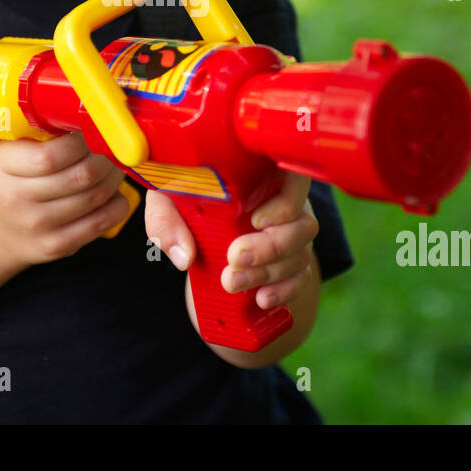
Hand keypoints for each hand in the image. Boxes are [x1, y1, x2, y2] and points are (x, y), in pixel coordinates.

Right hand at [0, 132, 130, 266]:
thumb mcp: (0, 146)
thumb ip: (31, 127)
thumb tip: (80, 103)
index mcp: (0, 167)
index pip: (50, 156)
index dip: (81, 140)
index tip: (90, 127)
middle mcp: (16, 200)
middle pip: (80, 176)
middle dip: (105, 155)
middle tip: (110, 143)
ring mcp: (38, 227)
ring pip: (95, 197)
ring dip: (114, 175)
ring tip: (113, 162)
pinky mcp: (56, 246)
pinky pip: (101, 223)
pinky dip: (116, 203)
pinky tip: (112, 191)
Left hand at [145, 172, 318, 310]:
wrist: (192, 222)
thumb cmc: (184, 194)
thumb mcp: (168, 196)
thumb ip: (167, 218)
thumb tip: (184, 255)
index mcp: (263, 171)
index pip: (296, 179)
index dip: (286, 202)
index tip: (254, 220)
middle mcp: (284, 200)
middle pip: (302, 224)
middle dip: (270, 248)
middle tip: (234, 258)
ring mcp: (290, 233)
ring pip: (301, 254)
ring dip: (269, 273)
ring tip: (232, 282)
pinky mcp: (289, 260)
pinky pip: (301, 278)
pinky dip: (284, 291)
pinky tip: (262, 298)